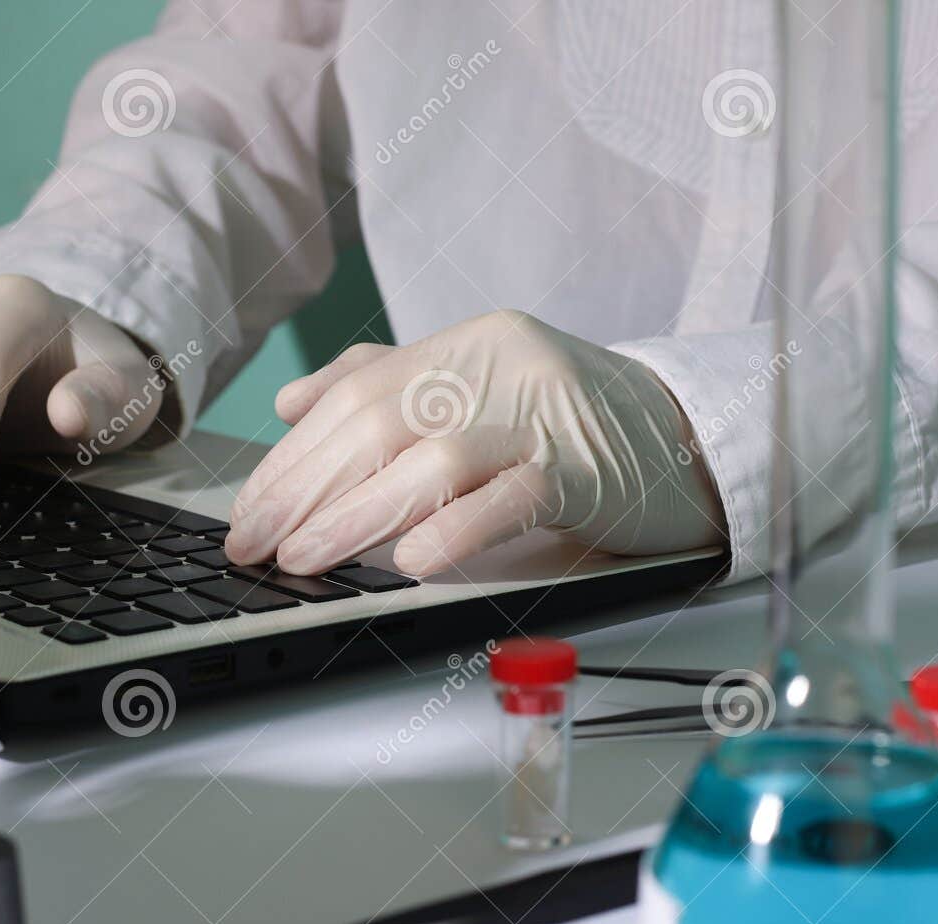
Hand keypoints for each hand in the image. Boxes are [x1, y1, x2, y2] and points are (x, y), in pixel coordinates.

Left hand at [225, 309, 726, 575]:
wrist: (691, 439)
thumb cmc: (572, 429)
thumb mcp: (477, 393)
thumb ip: (387, 386)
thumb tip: (294, 404)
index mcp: (464, 347)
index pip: (354, 397)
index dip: (290, 458)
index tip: (246, 513)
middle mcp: (499, 367)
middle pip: (379, 424)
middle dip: (302, 490)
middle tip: (254, 544)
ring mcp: (545, 415)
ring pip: (432, 459)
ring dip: (355, 514)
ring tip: (304, 559)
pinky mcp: (585, 470)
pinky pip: (511, 498)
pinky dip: (454, 531)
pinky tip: (407, 563)